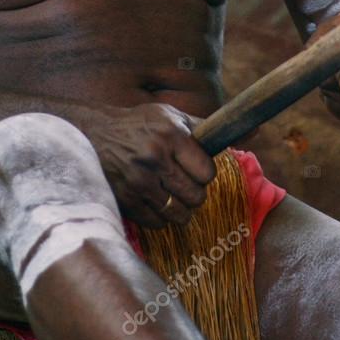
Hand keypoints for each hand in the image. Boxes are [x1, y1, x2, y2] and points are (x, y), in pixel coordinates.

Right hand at [78, 103, 216, 227]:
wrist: (93, 134)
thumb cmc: (138, 125)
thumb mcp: (169, 116)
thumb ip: (202, 128)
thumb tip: (246, 132)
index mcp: (170, 134)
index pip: (208, 172)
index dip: (204, 172)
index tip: (194, 168)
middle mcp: (155, 157)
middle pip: (196, 196)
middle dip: (193, 191)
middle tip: (181, 181)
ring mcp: (138, 181)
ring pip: (179, 214)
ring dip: (178, 207)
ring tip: (169, 192)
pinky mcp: (125, 200)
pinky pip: (157, 223)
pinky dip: (159, 216)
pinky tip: (152, 200)